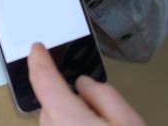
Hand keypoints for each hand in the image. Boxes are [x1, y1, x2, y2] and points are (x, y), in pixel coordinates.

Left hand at [28, 43, 144, 125]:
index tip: (37, 48)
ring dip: (68, 119)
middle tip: (100, 113)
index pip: (44, 81)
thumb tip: (86, 84)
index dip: (39, 60)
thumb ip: (105, 95)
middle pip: (50, 104)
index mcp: (69, 120)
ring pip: (53, 120)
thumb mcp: (130, 122)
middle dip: (68, 100)